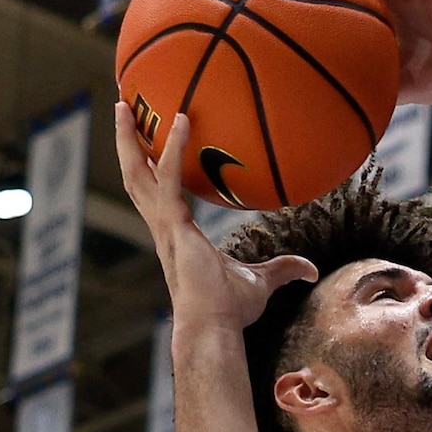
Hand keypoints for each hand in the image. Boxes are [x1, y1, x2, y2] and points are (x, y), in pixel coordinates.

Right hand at [113, 101, 321, 330]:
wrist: (215, 326)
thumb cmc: (230, 310)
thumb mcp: (261, 282)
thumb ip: (282, 269)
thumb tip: (309, 270)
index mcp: (176, 234)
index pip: (157, 194)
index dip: (149, 170)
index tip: (146, 146)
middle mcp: (163, 226)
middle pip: (135, 177)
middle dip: (125, 144)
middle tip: (123, 110)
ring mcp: (164, 225)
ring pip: (136, 173)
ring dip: (128, 138)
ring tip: (124, 104)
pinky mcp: (174, 225)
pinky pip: (170, 178)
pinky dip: (174, 148)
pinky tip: (183, 121)